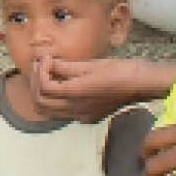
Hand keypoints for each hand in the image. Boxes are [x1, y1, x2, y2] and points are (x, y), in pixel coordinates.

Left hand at [30, 56, 152, 122]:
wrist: (141, 85)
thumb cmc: (120, 70)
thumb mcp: (91, 64)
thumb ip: (65, 67)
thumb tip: (47, 62)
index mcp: (77, 94)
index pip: (44, 86)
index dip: (40, 70)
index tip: (46, 57)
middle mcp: (76, 110)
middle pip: (40, 103)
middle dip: (34, 82)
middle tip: (40, 65)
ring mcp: (81, 116)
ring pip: (47, 111)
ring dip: (40, 93)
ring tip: (46, 75)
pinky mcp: (86, 117)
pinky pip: (60, 112)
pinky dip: (52, 100)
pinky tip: (60, 85)